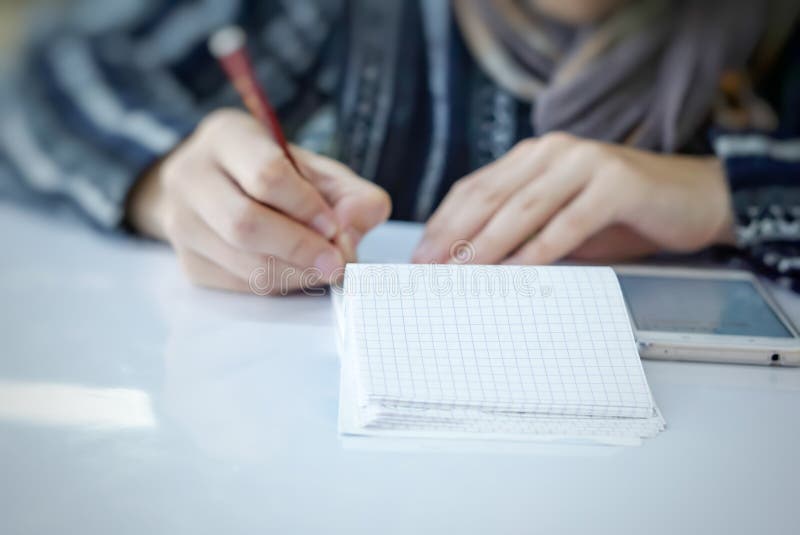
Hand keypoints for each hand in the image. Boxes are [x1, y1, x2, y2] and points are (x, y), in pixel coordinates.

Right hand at [127, 109, 390, 292]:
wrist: (219, 185)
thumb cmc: (275, 172)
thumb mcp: (317, 168)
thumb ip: (349, 193)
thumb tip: (353, 230)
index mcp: (226, 137)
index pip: (265, 175)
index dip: (306, 207)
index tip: (334, 226)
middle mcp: (190, 177)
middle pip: (245, 224)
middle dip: (301, 248)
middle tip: (337, 263)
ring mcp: (181, 223)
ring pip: (242, 262)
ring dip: (295, 273)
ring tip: (324, 269)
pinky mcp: (188, 263)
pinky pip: (240, 285)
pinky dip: (279, 285)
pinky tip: (298, 273)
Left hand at [412, 132, 734, 264]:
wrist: (695, 199)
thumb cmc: (620, 215)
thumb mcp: (560, 219)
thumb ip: (520, 230)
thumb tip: (467, 264)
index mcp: (533, 156)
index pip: (475, 188)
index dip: (443, 223)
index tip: (420, 257)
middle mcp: (554, 151)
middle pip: (490, 196)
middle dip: (454, 237)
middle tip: (429, 271)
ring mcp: (586, 163)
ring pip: (523, 208)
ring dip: (487, 245)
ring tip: (462, 275)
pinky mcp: (618, 183)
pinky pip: (567, 223)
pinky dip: (538, 252)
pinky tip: (517, 274)